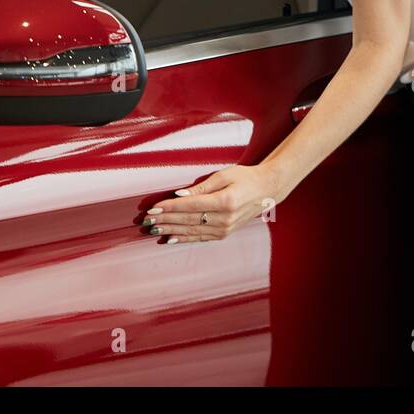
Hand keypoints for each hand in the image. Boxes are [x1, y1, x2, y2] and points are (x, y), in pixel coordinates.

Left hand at [140, 164, 290, 242]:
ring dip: (170, 230)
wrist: (267, 190)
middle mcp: (225, 218)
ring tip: (153, 230)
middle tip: (146, 221)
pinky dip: (183, 238)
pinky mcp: (225, 233)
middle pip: (188, 220)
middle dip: (165, 220)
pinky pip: (200, 238)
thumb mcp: (224, 175)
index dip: (169, 207)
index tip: (152, 208)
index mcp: (225, 201)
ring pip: (191, 231)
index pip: (190, 205)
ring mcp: (225, 229)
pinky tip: (170, 238)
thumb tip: (180, 195)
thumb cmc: (246, 178)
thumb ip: (201, 187)